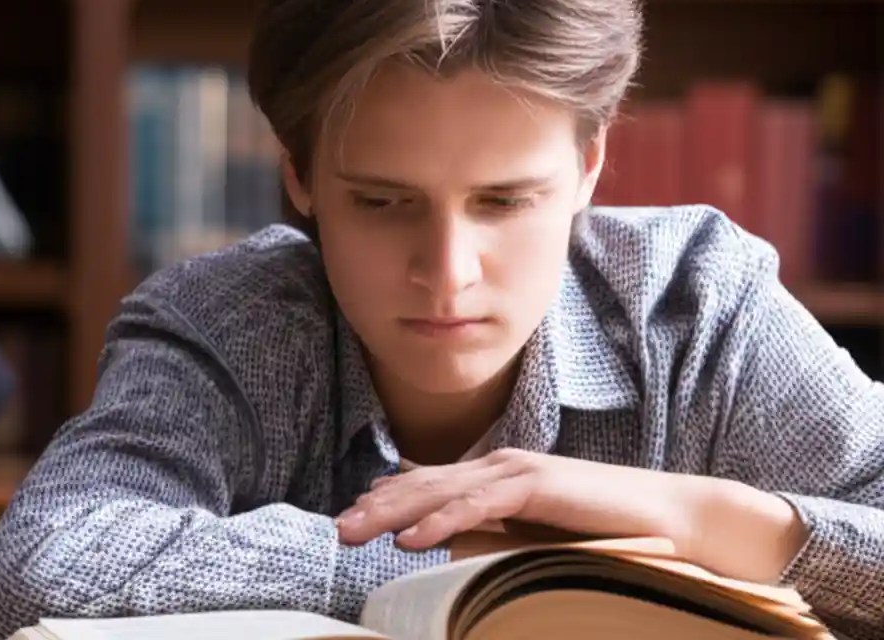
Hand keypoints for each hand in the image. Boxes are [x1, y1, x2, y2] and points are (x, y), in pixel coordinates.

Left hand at [335, 448, 806, 582]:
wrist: (669, 518)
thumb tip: (448, 542)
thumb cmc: (600, 529)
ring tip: (356, 531)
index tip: (350, 517)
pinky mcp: (537, 484)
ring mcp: (516, 471)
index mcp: (494, 476)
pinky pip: (478, 505)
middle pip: (423, 485)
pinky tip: (412, 539)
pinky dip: (441, 519)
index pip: (427, 484)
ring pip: (440, 490)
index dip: (386, 499)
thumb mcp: (534, 533)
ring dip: (393, 512)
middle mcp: (498, 465)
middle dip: (376, 506)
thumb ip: (492, 530)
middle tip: (339, 527)